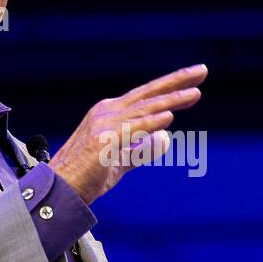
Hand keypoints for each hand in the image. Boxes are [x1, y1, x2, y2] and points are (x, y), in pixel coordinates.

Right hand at [50, 65, 206, 204]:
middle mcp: (107, 112)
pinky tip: (169, 116)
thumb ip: (143, 150)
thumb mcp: (121, 161)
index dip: (171, 88)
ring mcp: (104, 124)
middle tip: (202, 71)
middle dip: (177, 81)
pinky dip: (151, 123)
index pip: (146, 97)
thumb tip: (167, 137)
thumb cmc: (87, 176)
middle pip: (149, 93)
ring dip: (171, 100)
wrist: (59, 191)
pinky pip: (133, 129)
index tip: (194, 83)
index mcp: (110, 113)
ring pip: (145, 109)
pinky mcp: (103, 140)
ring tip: (195, 93)